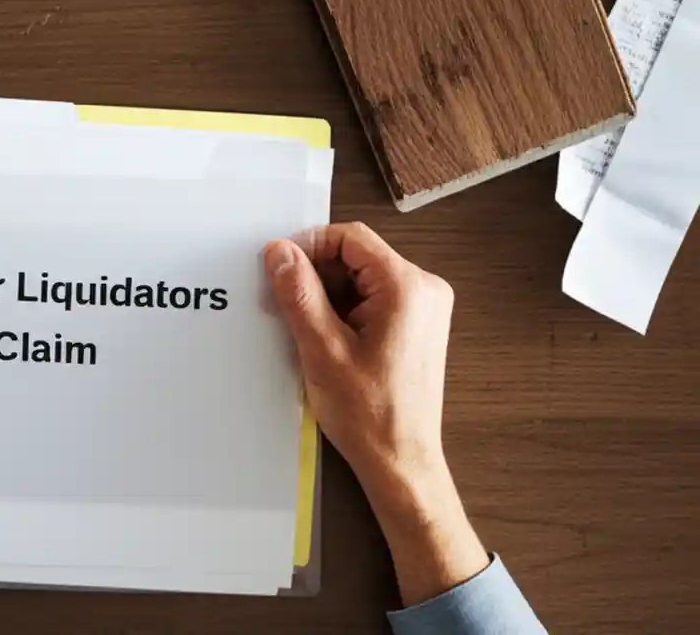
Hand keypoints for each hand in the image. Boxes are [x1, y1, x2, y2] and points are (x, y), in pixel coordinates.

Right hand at [265, 223, 486, 605]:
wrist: (401, 461)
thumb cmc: (368, 414)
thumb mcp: (322, 350)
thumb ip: (300, 294)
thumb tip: (279, 252)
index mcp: (407, 288)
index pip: (351, 238)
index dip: (309, 246)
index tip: (277, 269)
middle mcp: (424, 290)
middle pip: (357, 257)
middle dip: (315, 274)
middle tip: (280, 303)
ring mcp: (424, 309)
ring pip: (362, 279)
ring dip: (326, 295)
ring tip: (301, 328)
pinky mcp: (417, 327)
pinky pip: (373, 299)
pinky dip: (343, 310)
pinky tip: (322, 338)